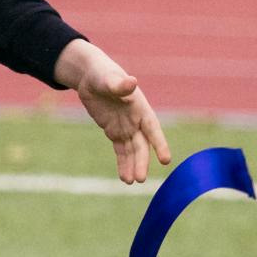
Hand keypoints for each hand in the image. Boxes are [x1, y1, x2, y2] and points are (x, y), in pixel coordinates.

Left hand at [55, 37, 172, 184]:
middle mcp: (136, 120)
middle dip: (142, 161)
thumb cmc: (103, 74)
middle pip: (142, 145)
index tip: (165, 160)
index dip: (160, 144)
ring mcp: (126, 127)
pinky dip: (123, 163)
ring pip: (132, 151)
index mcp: (140, 107)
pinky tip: (125, 178)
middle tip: (141, 179)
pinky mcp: (114, 132)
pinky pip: (121, 151)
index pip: (152, 128)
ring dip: (133, 166)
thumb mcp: (109, 79)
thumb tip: (132, 82)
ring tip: (132, 182)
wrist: (91, 77)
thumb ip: (120, 85)